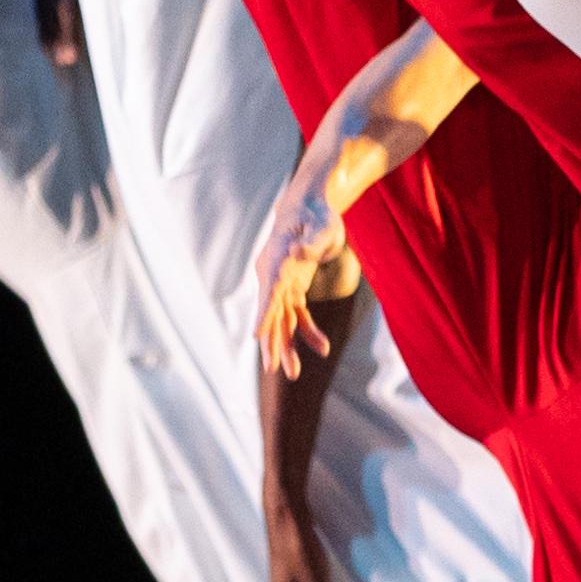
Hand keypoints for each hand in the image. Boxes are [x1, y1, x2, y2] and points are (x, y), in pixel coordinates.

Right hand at [250, 190, 350, 375]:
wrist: (310, 207)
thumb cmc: (317, 214)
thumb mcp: (323, 225)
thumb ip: (312, 241)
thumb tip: (299, 253)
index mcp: (277, 260)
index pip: (269, 291)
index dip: (264, 314)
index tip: (257, 336)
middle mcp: (273, 275)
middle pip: (271, 313)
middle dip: (272, 342)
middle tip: (273, 370)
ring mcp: (281, 283)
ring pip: (282, 320)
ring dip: (288, 346)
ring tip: (293, 374)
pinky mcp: (292, 288)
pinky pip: (298, 315)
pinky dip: (308, 332)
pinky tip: (323, 348)